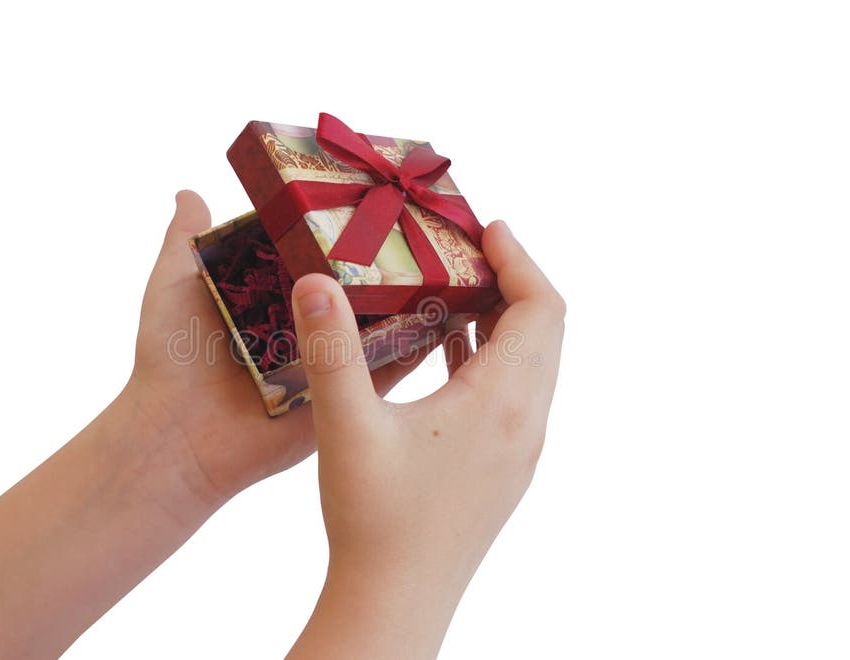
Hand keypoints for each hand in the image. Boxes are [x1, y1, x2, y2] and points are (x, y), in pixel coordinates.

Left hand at [121, 191, 429, 509]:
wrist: (177, 437)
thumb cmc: (169, 359)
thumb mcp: (173, 285)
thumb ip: (186, 241)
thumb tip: (189, 191)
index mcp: (271, 298)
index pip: (315, 255)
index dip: (340, 230)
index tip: (375, 196)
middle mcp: (303, 327)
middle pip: (354, 288)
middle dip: (386, 263)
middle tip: (424, 227)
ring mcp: (326, 363)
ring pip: (380, 326)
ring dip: (410, 301)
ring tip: (448, 265)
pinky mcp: (344, 398)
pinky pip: (389, 372)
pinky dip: (417, 347)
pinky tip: (448, 319)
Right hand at [287, 220, 564, 658]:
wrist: (396, 602)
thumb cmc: (375, 520)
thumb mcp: (348, 426)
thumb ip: (332, 349)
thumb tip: (313, 281)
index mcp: (503, 403)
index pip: (543, 309)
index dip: (520, 259)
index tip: (485, 228)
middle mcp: (527, 424)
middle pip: (545, 331)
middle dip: (514, 280)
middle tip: (467, 247)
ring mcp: (520, 451)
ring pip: (532, 364)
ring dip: (503, 320)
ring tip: (455, 286)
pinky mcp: (504, 469)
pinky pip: (514, 394)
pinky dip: (491, 358)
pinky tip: (448, 350)